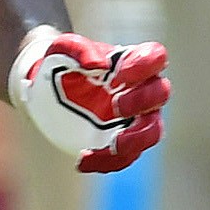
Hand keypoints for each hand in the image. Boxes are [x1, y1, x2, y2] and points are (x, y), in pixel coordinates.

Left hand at [11, 30, 169, 173]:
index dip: (145, 65)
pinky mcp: (122, 141)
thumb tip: (97, 63)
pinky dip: (108, 161)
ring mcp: (135, 117)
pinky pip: (126, 156)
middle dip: (142, 102)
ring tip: (111, 145)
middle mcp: (140, 89)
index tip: (119, 74)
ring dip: (136, 140)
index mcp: (131, 61)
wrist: (48, 89)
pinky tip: (84, 160)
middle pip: (160, 93)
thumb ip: (79, 49)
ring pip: (153, 132)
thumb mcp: (63, 48)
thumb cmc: (64, 63)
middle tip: (116, 106)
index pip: (154, 56)